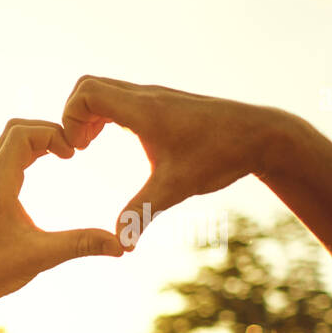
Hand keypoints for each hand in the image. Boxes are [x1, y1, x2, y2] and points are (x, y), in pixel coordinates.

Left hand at [0, 119, 119, 306]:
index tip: (73, 154)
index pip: (21, 134)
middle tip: (72, 150)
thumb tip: (122, 246)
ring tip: (64, 155)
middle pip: (14, 130)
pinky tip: (45, 167)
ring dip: (37, 141)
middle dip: (47, 131)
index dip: (52, 133)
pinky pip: (4, 160)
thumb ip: (81, 245)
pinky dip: (27, 154)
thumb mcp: (42, 257)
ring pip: (7, 144)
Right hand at [61, 76, 274, 247]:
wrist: (262, 135)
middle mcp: (146, 96)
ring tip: (88, 147)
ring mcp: (155, 97)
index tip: (77, 151)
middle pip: (88, 86)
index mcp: (144, 110)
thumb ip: (142, 213)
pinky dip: (104, 115)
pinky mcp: (163, 103)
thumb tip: (119, 246)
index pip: (86, 93)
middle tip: (77, 149)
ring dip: (88, 116)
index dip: (69, 119)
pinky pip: (120, 98)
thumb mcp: (177, 188)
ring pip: (104, 90)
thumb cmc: (220, 156)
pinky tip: (111, 140)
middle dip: (73, 117)